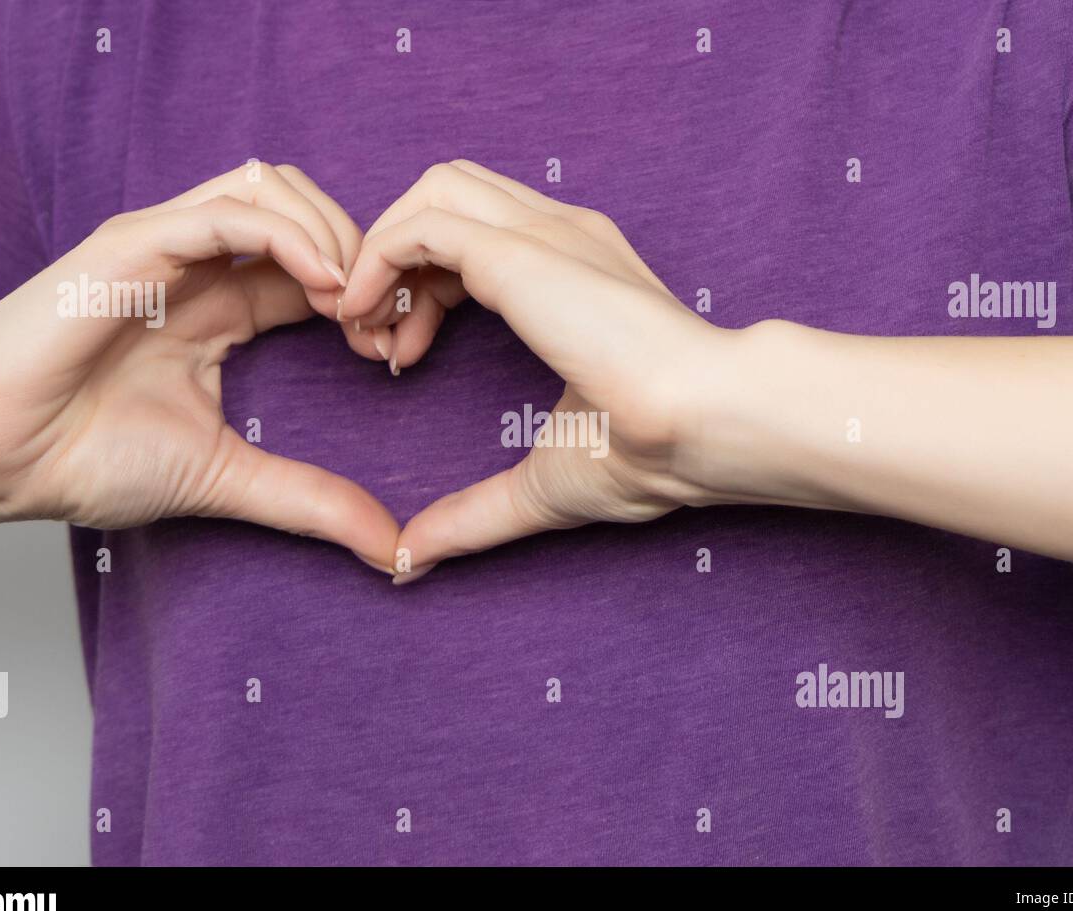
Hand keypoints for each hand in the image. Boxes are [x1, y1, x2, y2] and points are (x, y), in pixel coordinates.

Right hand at [0, 162, 399, 570]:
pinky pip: (225, 212)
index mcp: (221, 306)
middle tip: (383, 320)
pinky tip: (323, 286)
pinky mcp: (133, 245)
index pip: (315, 264)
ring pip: (270, 188)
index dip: (365, 293)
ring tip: (353, 303)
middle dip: (361, 251)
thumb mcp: (229, 477)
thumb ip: (310, 501)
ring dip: (332, 234)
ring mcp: (165, 248)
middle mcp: (197, 266)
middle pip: (303, 206)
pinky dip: (288, 236)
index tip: (394, 349)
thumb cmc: (89, 460)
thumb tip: (392, 549)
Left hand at [341, 160, 734, 581]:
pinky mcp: (521, 250)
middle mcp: (560, 237)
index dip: (425, 291)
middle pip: (450, 197)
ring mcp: (545, 233)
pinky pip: (423, 222)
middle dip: (397, 258)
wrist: (704, 424)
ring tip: (370, 330)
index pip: (478, 238)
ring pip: (433, 190)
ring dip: (381, 251)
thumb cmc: (654, 453)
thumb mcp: (542, 483)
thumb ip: (474, 512)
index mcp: (576, 273)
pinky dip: (379, 258)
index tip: (406, 361)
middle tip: (382, 343)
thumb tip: (411, 560)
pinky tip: (368, 317)